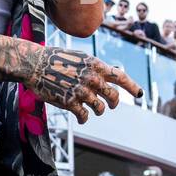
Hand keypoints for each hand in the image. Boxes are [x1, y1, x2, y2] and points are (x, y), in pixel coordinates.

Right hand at [25, 45, 141, 122]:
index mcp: (95, 65)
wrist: (34, 64)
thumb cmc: (55, 58)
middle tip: (110, 105)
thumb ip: (94, 67)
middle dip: (114, 103)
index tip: (140, 94)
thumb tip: (109, 75)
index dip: (132, 87)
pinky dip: (83, 118)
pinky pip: (84, 115)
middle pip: (113, 97)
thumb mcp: (79, 57)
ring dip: (98, 110)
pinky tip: (81, 117)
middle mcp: (92, 78)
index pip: (121, 77)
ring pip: (100, 108)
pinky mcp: (70, 102)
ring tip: (93, 110)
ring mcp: (82, 91)